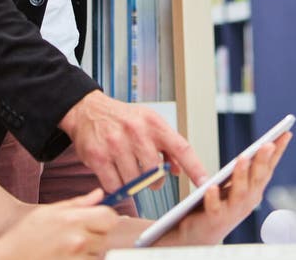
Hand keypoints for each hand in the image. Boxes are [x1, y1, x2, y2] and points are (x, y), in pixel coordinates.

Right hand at [0, 190, 118, 259]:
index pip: (110, 218)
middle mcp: (77, 241)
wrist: (8, 257)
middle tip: (84, 236)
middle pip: (107, 238)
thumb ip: (79, 203)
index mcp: (73, 220)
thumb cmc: (27, 233)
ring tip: (74, 249)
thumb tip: (100, 194)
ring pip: (99, 256)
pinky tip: (70, 256)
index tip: (100, 221)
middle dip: (99, 236)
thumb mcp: (51, 210)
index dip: (107, 218)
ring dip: (92, 253)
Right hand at [61, 89, 206, 192]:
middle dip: (154, 181)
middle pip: (155, 172)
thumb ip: (167, 146)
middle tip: (148, 177)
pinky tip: (114, 173)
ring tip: (127, 170)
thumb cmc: (124, 119)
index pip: (181, 148)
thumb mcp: (149, 123)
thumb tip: (179, 170)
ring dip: (133, 184)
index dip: (196, 168)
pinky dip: (117, 186)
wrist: (89, 110)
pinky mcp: (98, 156)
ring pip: (134, 182)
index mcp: (154, 123)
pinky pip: (114, 186)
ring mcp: (116, 144)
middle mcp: (136, 131)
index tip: (206, 184)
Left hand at [158, 133, 291, 245]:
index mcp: (255, 188)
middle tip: (267, 144)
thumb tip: (268, 144)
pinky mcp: (215, 219)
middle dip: (262, 161)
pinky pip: (215, 208)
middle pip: (257, 178)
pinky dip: (214, 198)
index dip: (278, 151)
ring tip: (242, 157)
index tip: (286, 133)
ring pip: (240, 192)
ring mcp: (233, 211)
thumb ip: (250, 167)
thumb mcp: (239, 182)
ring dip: (242, 175)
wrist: (202, 232)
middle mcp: (248, 200)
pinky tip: (212, 187)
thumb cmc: (222, 202)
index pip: (269, 166)